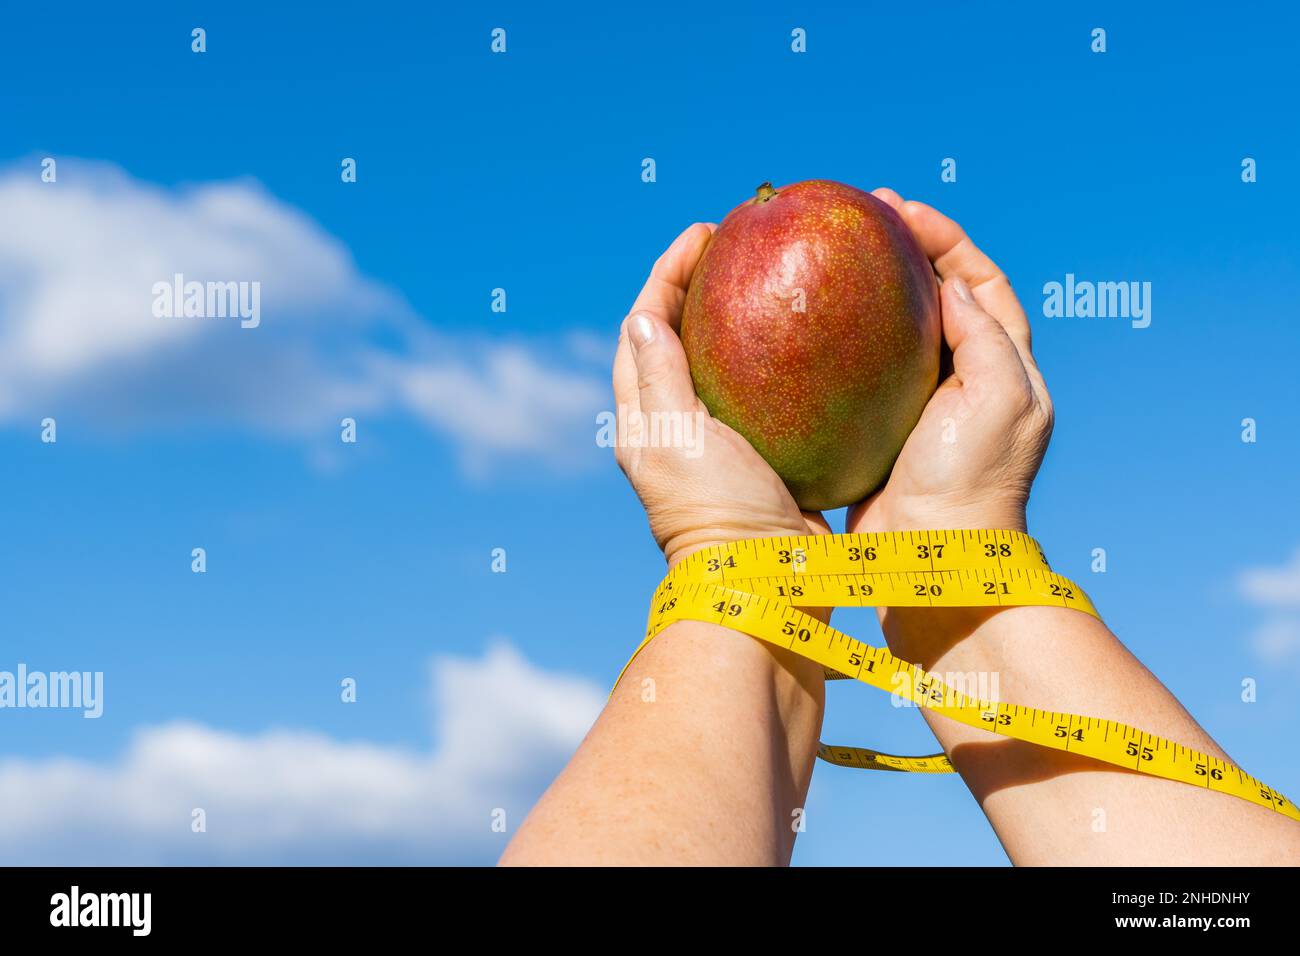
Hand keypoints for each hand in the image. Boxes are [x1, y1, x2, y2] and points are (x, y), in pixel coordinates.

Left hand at [613, 223, 828, 568]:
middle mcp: (677, 429)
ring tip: (777, 278)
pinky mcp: (766, 459)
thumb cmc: (715, 511)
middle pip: (678, 337)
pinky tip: (818, 339)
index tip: (703, 232)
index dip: (666, 274)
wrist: (766, 585)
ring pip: (725, 363)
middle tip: (740, 246)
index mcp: (646, 421)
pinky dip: (783, 360)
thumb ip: (658, 377)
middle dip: (701, 286)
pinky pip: (770, 395)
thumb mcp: (675, 438)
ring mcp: (722, 444)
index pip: (643, 328)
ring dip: (742, 319)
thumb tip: (642, 316)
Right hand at [848, 191, 1053, 535]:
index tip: (901, 210)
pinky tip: (806, 330)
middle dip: (905, 253)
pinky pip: (859, 374)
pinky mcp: (882, 433)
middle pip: (939, 296)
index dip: (946, 238)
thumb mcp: (998, 399)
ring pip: (896, 332)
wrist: (933, 558)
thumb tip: (951, 286)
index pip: (981, 281)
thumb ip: (984, 337)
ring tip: (833, 261)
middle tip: (863, 220)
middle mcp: (967, 381)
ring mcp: (922, 407)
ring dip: (870, 294)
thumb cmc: (973, 483)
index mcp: (1006, 368)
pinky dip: (839, 345)